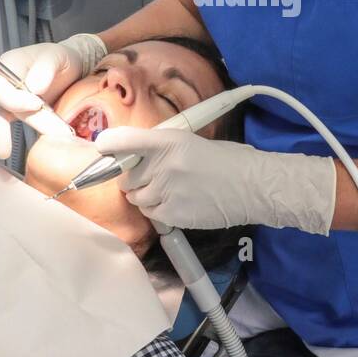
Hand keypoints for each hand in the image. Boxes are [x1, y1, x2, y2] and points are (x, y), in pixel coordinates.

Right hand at [0, 34, 105, 159]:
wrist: (70, 67)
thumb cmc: (61, 59)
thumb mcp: (57, 56)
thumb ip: (46, 67)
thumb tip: (34, 87)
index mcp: (8, 65)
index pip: (0, 85)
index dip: (14, 99)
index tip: (36, 105)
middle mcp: (2, 83)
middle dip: (1, 128)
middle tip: (6, 150)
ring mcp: (4, 99)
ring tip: (1, 153)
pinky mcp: (11, 113)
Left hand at [89, 125, 336, 234]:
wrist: (255, 186)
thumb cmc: (230, 161)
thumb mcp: (193, 143)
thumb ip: (164, 149)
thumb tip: (138, 154)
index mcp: (170, 141)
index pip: (125, 141)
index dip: (108, 146)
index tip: (102, 149)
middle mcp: (164, 166)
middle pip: (126, 176)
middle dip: (133, 178)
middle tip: (150, 177)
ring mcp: (168, 192)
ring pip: (136, 198)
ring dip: (145, 196)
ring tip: (167, 192)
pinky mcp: (174, 215)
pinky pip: (151, 215)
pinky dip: (158, 211)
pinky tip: (177, 204)